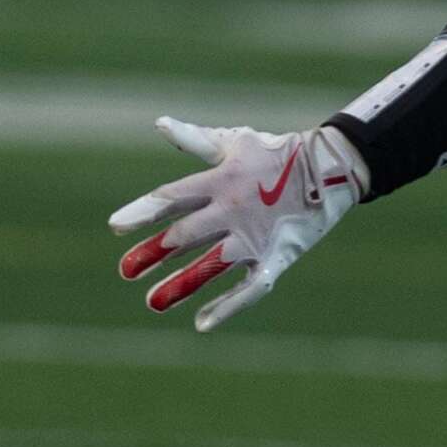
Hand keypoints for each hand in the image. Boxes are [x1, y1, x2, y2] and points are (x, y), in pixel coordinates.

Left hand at [109, 118, 365, 330]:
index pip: (173, 197)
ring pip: (212, 264)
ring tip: (154, 303)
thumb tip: (159, 123)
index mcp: (220, 180)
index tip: (116, 226)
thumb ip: (194, 139)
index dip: (143, 211)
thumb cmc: (274, 152)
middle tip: (126, 270)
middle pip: (186, 235)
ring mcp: (255, 235)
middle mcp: (233, 209)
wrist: (330, 168)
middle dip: (154, 253)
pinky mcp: (276, 256)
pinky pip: (250, 287)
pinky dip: (228, 306)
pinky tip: (202, 323)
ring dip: (183, 284)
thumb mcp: (233, 142)